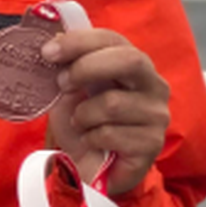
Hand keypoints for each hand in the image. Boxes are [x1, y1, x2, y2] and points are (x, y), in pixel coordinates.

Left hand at [41, 29, 169, 195]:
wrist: (91, 167)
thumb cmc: (83, 122)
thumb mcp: (69, 90)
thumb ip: (66, 67)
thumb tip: (52, 44)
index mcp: (132, 62)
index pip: (112, 39)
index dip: (79, 41)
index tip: (48, 51)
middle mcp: (153, 84)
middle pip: (128, 60)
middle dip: (86, 68)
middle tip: (62, 83)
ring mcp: (157, 115)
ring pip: (112, 103)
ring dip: (83, 114)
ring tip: (79, 123)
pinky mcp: (152, 144)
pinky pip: (110, 134)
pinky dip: (90, 137)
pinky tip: (91, 141)